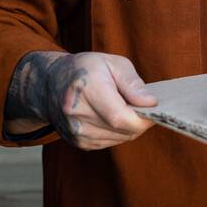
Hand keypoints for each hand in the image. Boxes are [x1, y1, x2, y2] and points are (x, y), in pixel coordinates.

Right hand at [6, 50, 159, 149]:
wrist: (50, 83)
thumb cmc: (86, 68)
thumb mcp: (113, 63)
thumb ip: (133, 83)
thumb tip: (150, 103)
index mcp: (85, 88)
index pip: (119, 116)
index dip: (142, 118)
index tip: (155, 109)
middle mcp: (76, 113)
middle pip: (121, 129)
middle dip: (139, 121)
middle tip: (142, 105)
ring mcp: (75, 130)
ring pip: (118, 138)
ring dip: (128, 127)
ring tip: (124, 108)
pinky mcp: (77, 142)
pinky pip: (109, 143)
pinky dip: (117, 132)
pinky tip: (112, 117)